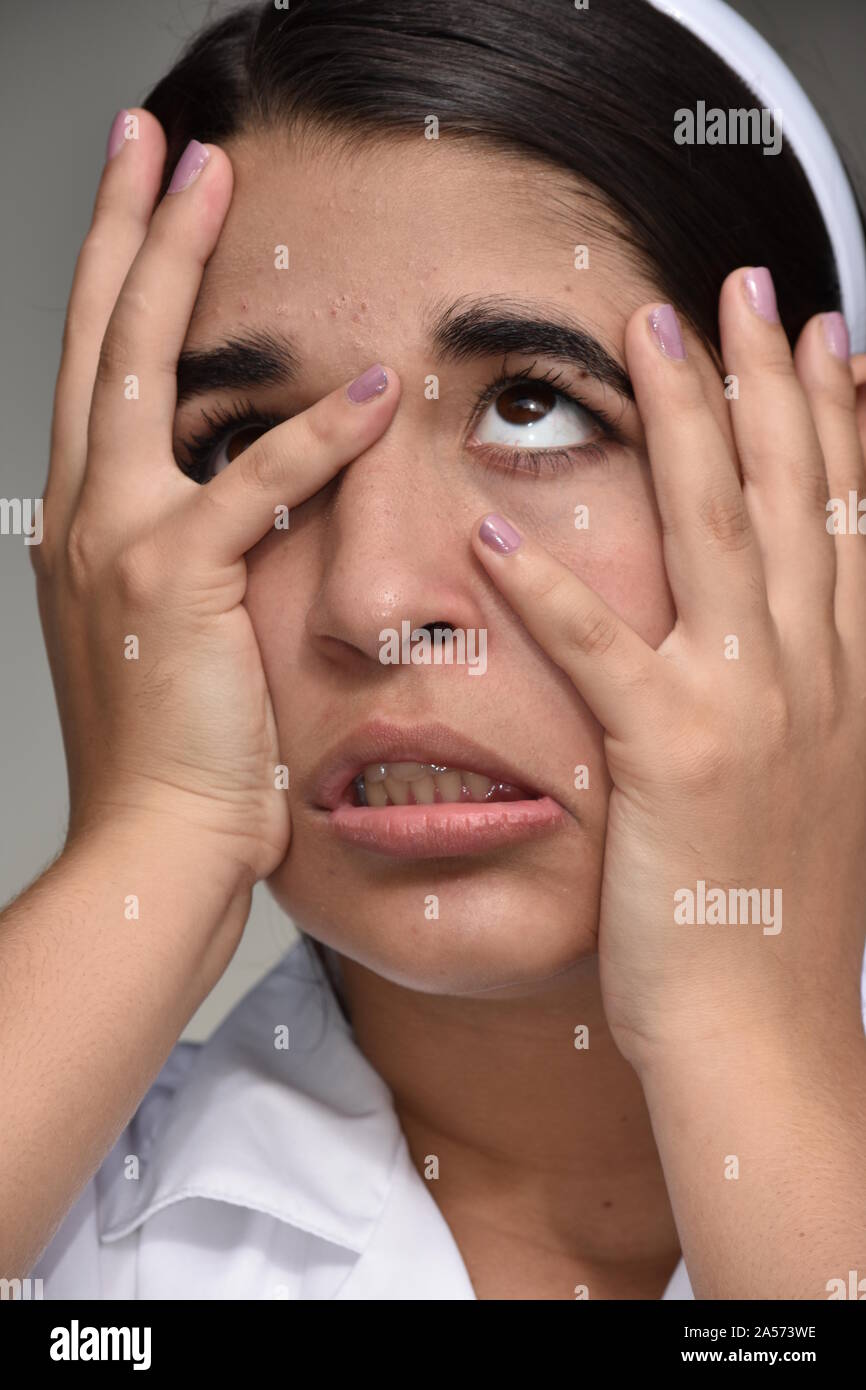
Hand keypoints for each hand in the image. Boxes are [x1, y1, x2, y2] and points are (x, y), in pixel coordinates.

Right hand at [35, 111, 399, 888]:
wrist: (157, 846)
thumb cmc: (181, 755)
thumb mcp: (172, 638)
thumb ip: (198, 558)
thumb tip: (245, 508)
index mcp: (87, 527)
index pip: (97, 375)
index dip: (116, 282)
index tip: (145, 206)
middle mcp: (83, 517)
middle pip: (96, 338)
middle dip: (127, 229)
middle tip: (161, 141)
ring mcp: (116, 543)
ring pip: (140, 370)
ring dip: (179, 264)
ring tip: (216, 179)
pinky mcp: (175, 584)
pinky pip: (251, 484)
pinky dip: (315, 435)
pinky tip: (369, 386)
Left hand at [472, 269, 865, 1073]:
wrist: (766, 1029)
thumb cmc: (777, 921)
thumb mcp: (823, 794)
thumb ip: (809, 705)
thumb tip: (790, 640)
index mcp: (852, 682)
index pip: (854, 518)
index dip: (844, 419)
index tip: (829, 336)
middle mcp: (815, 676)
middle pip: (793, 497)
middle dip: (769, 381)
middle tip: (744, 287)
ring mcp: (749, 711)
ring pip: (717, 536)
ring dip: (687, 426)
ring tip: (649, 338)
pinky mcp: (670, 759)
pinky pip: (601, 649)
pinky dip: (549, 585)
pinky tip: (497, 528)